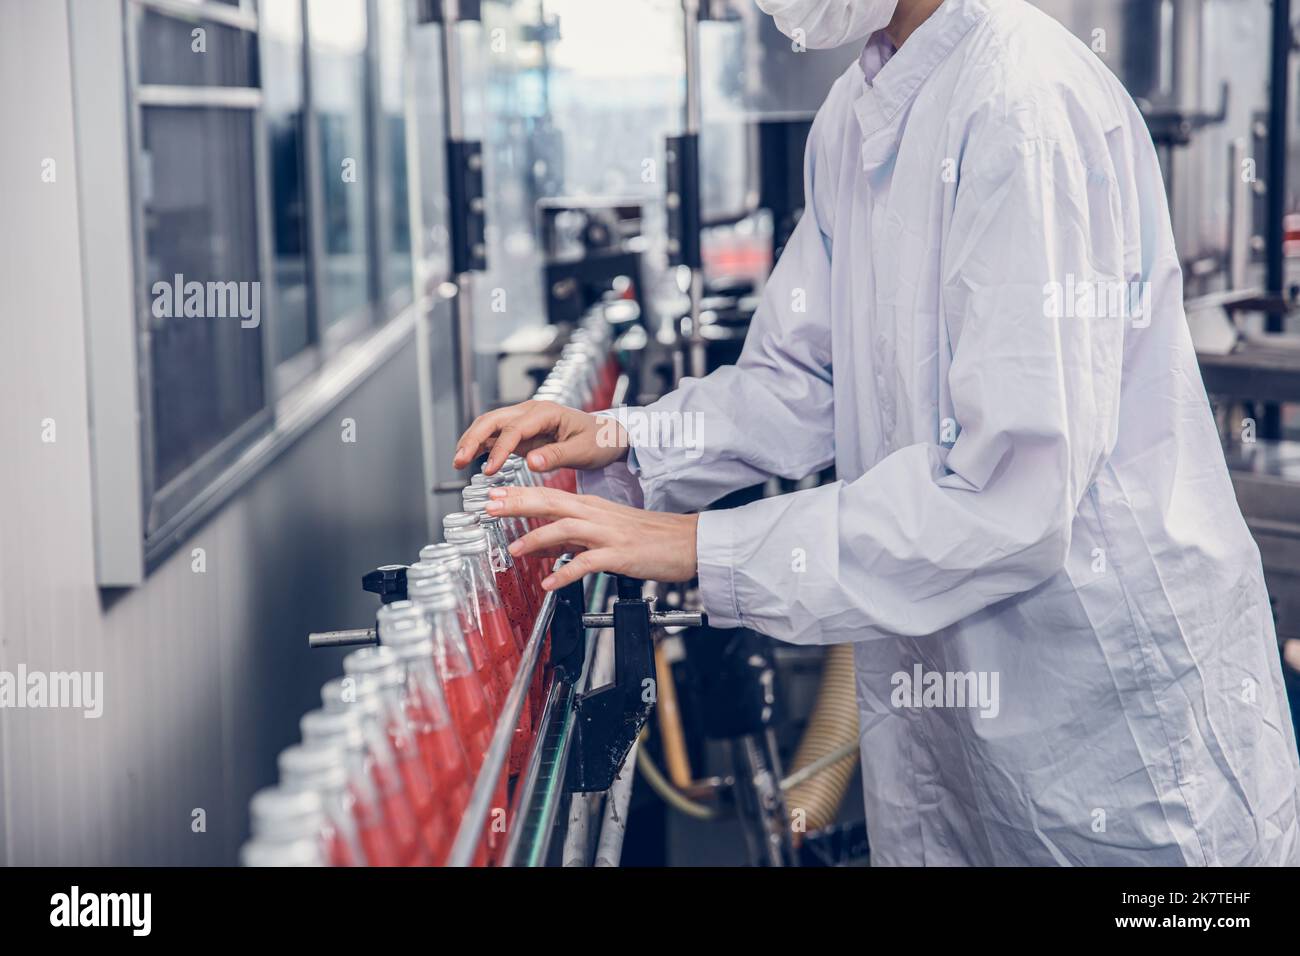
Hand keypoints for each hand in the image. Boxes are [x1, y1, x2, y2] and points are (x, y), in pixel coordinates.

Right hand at [453, 400, 628, 474]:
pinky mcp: (523, 432)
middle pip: (493, 420)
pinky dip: (482, 446)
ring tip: (459, 461)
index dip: (499, 449)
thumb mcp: (582, 450)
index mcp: (545, 412)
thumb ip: (556, 455)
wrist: (608, 436)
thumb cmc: (599, 440)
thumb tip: (531, 462)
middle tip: (459, 460)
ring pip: (490, 425)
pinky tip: (471, 460)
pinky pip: (497, 435)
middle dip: (472, 438)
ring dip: (473, 440)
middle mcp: (531, 412)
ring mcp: (525, 421)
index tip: (489, 470)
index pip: (513, 429)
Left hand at [486, 486, 698, 589]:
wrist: (688, 541)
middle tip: (489, 506)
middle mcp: (598, 515)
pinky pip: (587, 562)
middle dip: (517, 504)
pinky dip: (565, 573)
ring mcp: (608, 533)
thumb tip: (541, 544)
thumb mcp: (608, 531)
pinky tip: (550, 583)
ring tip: (515, 549)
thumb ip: (574, 537)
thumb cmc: (652, 537)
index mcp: (594, 507)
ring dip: (537, 538)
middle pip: (551, 503)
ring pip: (566, 529)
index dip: (519, 494)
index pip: (550, 495)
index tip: (493, 496)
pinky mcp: (620, 554)